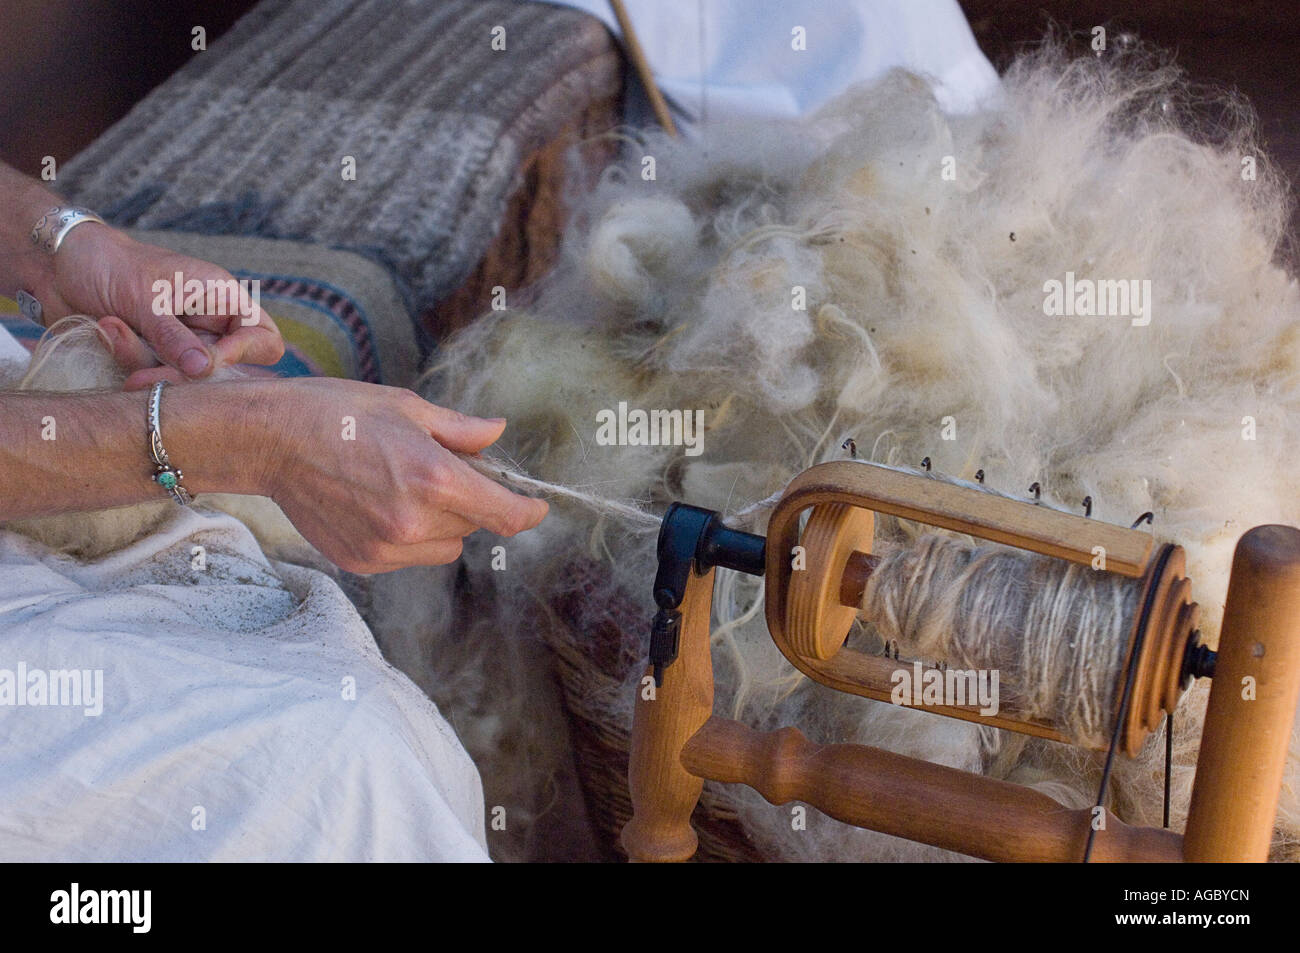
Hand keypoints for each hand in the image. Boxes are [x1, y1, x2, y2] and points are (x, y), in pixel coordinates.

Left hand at [43, 223, 283, 387]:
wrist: (58, 265)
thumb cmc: (110, 264)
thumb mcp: (145, 297)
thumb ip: (174, 337)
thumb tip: (204, 370)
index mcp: (222, 299)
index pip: (264, 338)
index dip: (243, 354)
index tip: (205, 362)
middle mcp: (208, 326)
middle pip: (223, 370)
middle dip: (181, 375)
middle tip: (144, 374)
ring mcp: (181, 346)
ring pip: (183, 380)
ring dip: (142, 361)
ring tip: (111, 328)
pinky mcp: (154, 360)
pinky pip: (152, 378)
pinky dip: (125, 360)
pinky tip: (105, 330)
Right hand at [256, 379, 547, 571]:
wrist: (270, 441)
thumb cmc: (338, 414)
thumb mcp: (407, 408)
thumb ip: (460, 430)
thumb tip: (497, 434)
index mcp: (434, 479)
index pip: (505, 514)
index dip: (528, 511)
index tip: (536, 506)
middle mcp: (414, 522)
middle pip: (473, 526)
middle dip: (467, 501)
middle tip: (436, 468)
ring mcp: (387, 548)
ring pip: (444, 547)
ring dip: (440, 524)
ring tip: (400, 486)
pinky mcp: (364, 562)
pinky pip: (409, 556)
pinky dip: (408, 536)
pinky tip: (376, 503)